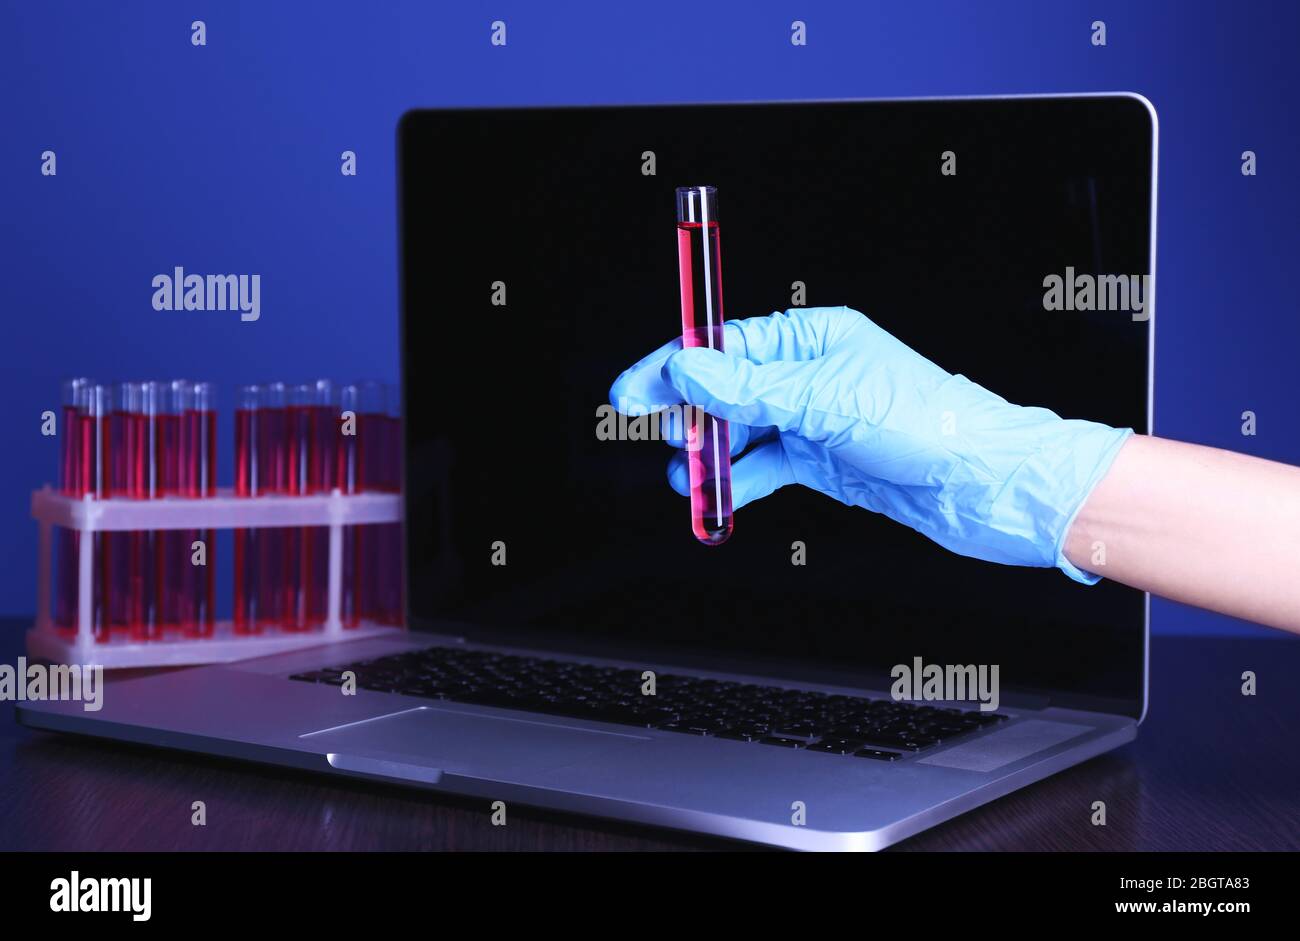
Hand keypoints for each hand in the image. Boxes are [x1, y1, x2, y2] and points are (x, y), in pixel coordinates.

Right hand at [609, 306, 1131, 582]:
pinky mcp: (825, 462)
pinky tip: (717, 498)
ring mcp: (816, 419)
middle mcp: (811, 374)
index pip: (725, 343)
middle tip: (661, 440)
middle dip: (688, 415)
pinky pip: (765, 468)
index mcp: (814, 337)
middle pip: (726, 388)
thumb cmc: (929, 425)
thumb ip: (750, 389)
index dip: (673, 366)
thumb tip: (687, 369)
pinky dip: (738, 484)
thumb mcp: (827, 401)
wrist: (983, 486)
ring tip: (684, 478)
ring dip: (709, 456)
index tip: (632, 392)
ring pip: (741, 432)